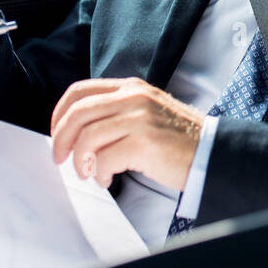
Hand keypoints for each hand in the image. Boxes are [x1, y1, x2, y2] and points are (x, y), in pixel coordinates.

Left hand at [49, 77, 205, 190]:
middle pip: (78, 113)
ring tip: (88, 173)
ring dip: (80, 161)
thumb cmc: (177, 139)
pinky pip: (104, 159)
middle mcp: (133, 97)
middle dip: (61, 139)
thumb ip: (116, 112)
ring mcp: (139, 118)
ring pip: (87, 137)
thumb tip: (77, 132)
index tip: (57, 134)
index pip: (80, 91)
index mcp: (131, 88)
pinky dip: (99, 173)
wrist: (210, 151)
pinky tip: (107, 179)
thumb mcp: (146, 112)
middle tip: (60, 158)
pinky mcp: (144, 142)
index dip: (60, 114)